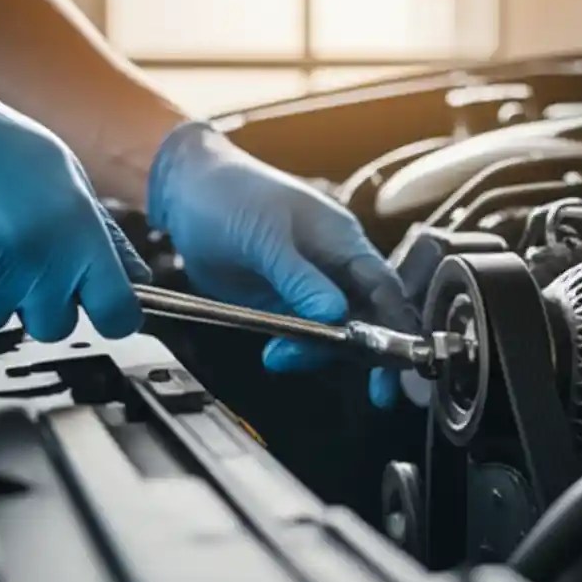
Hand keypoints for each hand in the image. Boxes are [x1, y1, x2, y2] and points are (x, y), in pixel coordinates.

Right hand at [0, 34, 149, 340]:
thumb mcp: (62, 173)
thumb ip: (102, 232)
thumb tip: (136, 277)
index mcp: (77, 230)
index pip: (118, 312)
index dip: (111, 314)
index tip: (101, 306)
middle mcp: (36, 257)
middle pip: (55, 327)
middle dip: (41, 302)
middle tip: (18, 254)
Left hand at [147, 121, 418, 407]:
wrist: (185, 191)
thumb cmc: (230, 194)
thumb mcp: (264, 237)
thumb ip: (299, 279)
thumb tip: (335, 315)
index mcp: (342, 239)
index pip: (383, 287)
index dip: (396, 325)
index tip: (397, 363)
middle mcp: (333, 264)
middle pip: (367, 315)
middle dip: (363, 351)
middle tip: (370, 390)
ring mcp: (308, 284)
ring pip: (335, 330)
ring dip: (318, 352)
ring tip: (281, 355)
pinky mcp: (283, 301)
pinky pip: (304, 333)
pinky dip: (296, 349)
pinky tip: (276, 353)